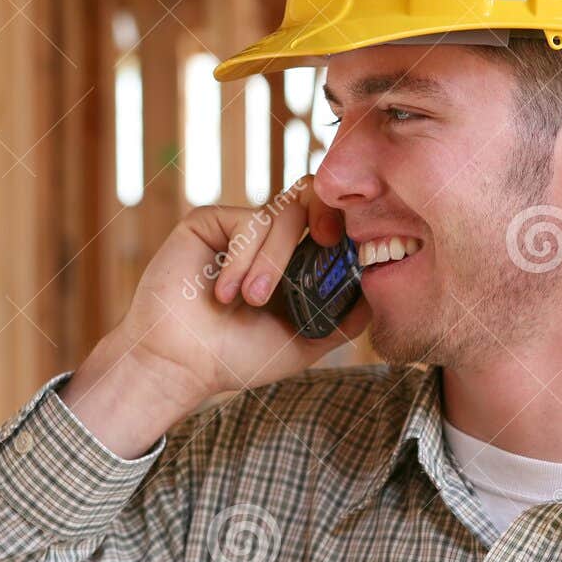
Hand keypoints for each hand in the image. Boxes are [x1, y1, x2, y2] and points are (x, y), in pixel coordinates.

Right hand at [60, 177, 369, 456]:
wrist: (183, 365)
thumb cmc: (237, 357)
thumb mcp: (306, 341)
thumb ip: (344, 317)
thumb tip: (378, 286)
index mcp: (294, 260)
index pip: (330, 220)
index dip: (349, 224)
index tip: (354, 249)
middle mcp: (268, 238)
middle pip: (312, 196)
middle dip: (327, 214)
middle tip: (326, 242)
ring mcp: (239, 227)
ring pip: (282, 215)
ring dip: (273, 262)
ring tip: (252, 300)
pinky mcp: (209, 221)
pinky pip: (247, 222)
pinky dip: (243, 260)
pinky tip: (224, 293)